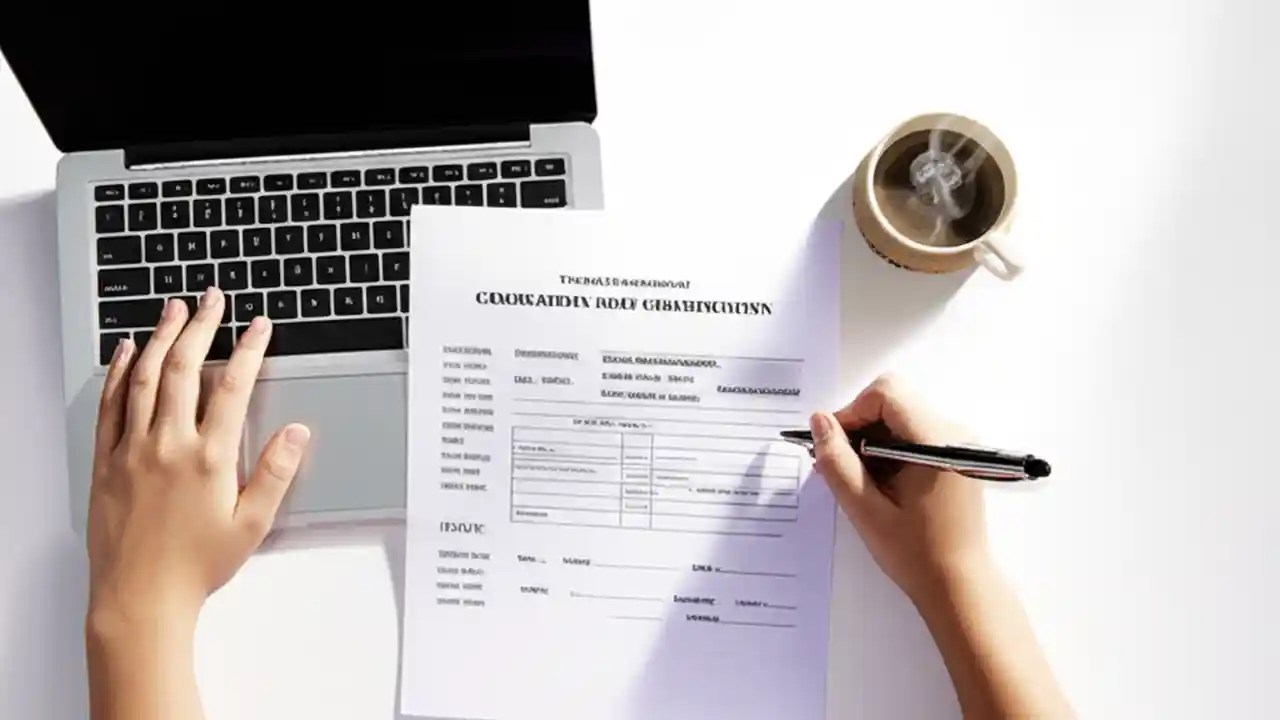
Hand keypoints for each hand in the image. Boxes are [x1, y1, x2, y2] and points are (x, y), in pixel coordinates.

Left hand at [87, 288, 309, 631]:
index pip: (232, 388)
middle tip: (212, 299)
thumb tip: (297, 433)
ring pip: (147, 377)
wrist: (139, 598)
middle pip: (186, 369)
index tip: (258, 327)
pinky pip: (112, 404)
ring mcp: (133, 450)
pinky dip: (121, 372)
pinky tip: (130, 352)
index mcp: (209, 459)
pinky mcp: (107, 461)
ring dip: (162, 337)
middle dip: (201, 326)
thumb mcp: (252, 525)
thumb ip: (276, 473)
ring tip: (174, 310)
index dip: (249, 350)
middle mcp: (168, 446)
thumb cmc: (195, 566)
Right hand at [811, 374, 989, 602]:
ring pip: (901, 416)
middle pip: (894, 401)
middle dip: (859, 426)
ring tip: (856, 479)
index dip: (852, 411)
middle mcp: (953, 433)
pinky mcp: (954, 455)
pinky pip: (913, 433)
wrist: (959, 585)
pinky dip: (888, 449)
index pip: (888, 393)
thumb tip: (820, 422)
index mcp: (937, 442)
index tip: (832, 444)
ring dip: (871, 439)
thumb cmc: (916, 554)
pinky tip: (877, 482)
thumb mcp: (866, 510)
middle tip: (837, 463)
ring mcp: (957, 443)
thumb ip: (839, 462)